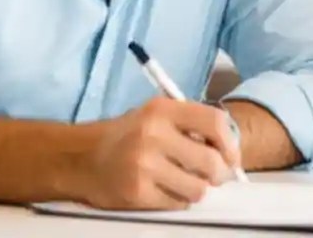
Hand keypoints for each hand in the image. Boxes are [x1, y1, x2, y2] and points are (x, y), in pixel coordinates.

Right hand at [75, 97, 241, 209]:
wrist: (81, 158)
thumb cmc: (126, 136)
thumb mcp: (155, 115)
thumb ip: (189, 125)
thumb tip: (228, 150)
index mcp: (162, 110)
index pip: (214, 122)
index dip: (230, 144)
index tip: (231, 157)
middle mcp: (153, 134)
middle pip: (211, 162)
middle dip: (219, 174)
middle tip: (216, 177)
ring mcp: (144, 165)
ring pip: (198, 189)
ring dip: (197, 189)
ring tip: (185, 183)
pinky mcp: (137, 192)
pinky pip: (177, 203)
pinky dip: (178, 200)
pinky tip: (165, 190)